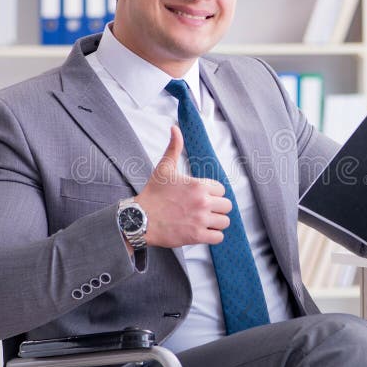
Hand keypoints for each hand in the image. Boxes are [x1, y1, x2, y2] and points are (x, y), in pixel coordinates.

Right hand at [136, 126, 231, 247]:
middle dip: (218, 208)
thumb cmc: (153, 194)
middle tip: (205, 210)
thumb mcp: (164, 168)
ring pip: (225, 222)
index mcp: (198, 185)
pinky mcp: (197, 236)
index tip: (202, 197)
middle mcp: (202, 202)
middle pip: (227, 206)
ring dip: (217, 222)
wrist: (140, 218)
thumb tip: (175, 128)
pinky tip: (204, 232)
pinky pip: (218, 237)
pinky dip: (213, 236)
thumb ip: (174, 148)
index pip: (221, 189)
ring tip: (205, 221)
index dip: (213, 193)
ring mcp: (200, 220)